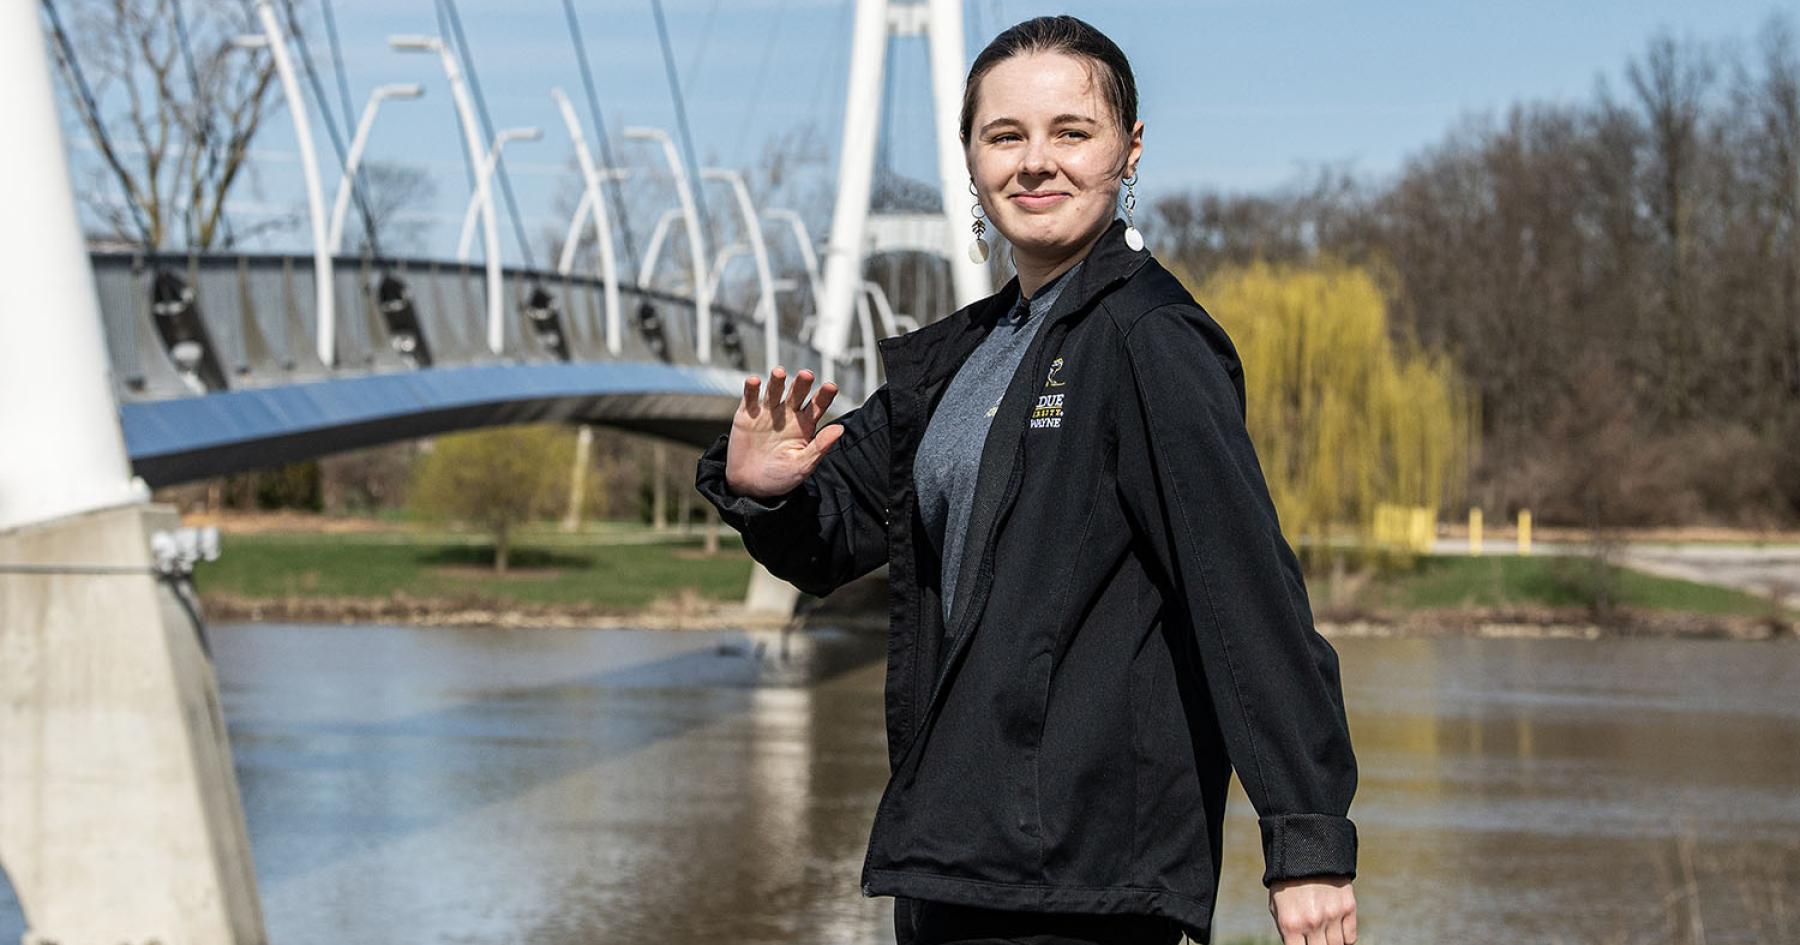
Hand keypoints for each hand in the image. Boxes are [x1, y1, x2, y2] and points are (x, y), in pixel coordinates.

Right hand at [724, 365, 843, 498]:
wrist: (749, 486)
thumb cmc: (780, 477)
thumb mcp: (803, 465)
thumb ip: (820, 447)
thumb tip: (841, 428)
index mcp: (805, 425)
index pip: (818, 406)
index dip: (824, 395)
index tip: (831, 387)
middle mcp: (788, 414)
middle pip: (797, 394)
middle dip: (801, 384)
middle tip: (806, 375)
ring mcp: (767, 413)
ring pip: (774, 391)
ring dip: (777, 381)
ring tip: (780, 373)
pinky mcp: (746, 415)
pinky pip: (749, 398)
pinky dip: (751, 389)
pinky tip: (754, 381)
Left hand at [1269, 875, 1356, 944]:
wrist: (1306, 850)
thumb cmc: (1287, 882)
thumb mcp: (1277, 905)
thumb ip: (1287, 930)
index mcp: (1291, 923)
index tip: (1304, 943)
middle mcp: (1312, 922)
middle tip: (1316, 939)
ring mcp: (1332, 916)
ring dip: (1332, 943)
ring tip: (1325, 934)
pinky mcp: (1348, 907)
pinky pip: (1350, 937)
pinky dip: (1345, 938)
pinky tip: (1337, 931)